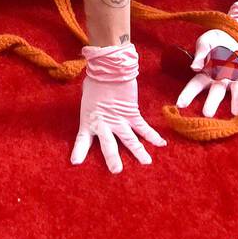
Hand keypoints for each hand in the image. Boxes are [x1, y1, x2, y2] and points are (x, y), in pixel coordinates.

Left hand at [71, 43, 166, 173]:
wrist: (109, 67)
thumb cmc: (95, 80)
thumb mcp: (87, 97)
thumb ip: (92, 108)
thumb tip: (97, 108)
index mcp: (89, 120)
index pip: (82, 139)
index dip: (79, 151)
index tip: (76, 162)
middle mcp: (104, 124)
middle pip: (108, 145)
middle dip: (112, 159)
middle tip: (116, 171)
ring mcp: (119, 120)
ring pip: (130, 140)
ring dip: (138, 152)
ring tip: (145, 163)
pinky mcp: (132, 113)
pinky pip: (143, 127)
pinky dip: (152, 136)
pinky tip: (161, 144)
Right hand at [176, 28, 237, 117]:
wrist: (235, 36)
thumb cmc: (216, 42)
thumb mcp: (206, 41)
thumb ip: (201, 52)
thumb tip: (195, 67)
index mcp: (208, 73)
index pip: (195, 85)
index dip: (187, 94)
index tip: (179, 104)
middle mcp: (222, 80)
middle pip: (216, 92)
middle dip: (212, 103)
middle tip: (208, 115)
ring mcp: (237, 79)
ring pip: (237, 92)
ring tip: (237, 113)